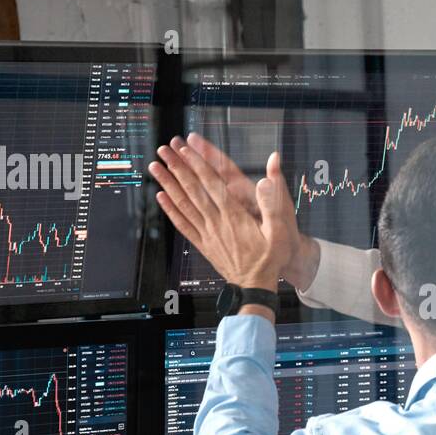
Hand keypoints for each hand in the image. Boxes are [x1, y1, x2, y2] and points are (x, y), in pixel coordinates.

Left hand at [149, 135, 294, 288]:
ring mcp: (207, 233)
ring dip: (168, 184)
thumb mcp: (279, 231)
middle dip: (177, 167)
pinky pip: (183, 224)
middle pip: (193, 190)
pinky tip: (161, 198)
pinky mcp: (203, 244)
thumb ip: (273, 204)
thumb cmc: (270, 258)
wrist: (256, 285)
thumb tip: (266, 180)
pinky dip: (170, 210)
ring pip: (183, 204)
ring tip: (155, 168)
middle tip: (164, 150)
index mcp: (235, 215)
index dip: (197, 164)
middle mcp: (217, 222)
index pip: (212, 184)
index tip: (185, 149)